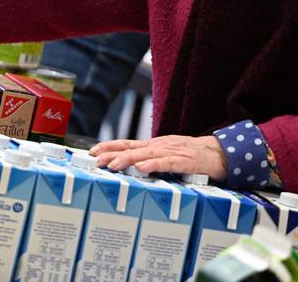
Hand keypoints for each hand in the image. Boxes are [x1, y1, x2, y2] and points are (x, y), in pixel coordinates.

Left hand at [90, 135, 227, 180]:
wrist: (220, 152)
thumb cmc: (192, 155)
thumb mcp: (167, 154)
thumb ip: (150, 159)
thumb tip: (130, 167)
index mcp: (153, 145)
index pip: (126, 144)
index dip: (108, 147)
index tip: (92, 151)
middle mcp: (159, 146)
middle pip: (130, 148)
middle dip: (111, 154)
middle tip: (95, 160)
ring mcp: (171, 152)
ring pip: (145, 154)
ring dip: (127, 160)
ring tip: (112, 165)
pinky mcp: (184, 161)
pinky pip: (166, 163)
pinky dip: (153, 165)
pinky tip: (142, 168)